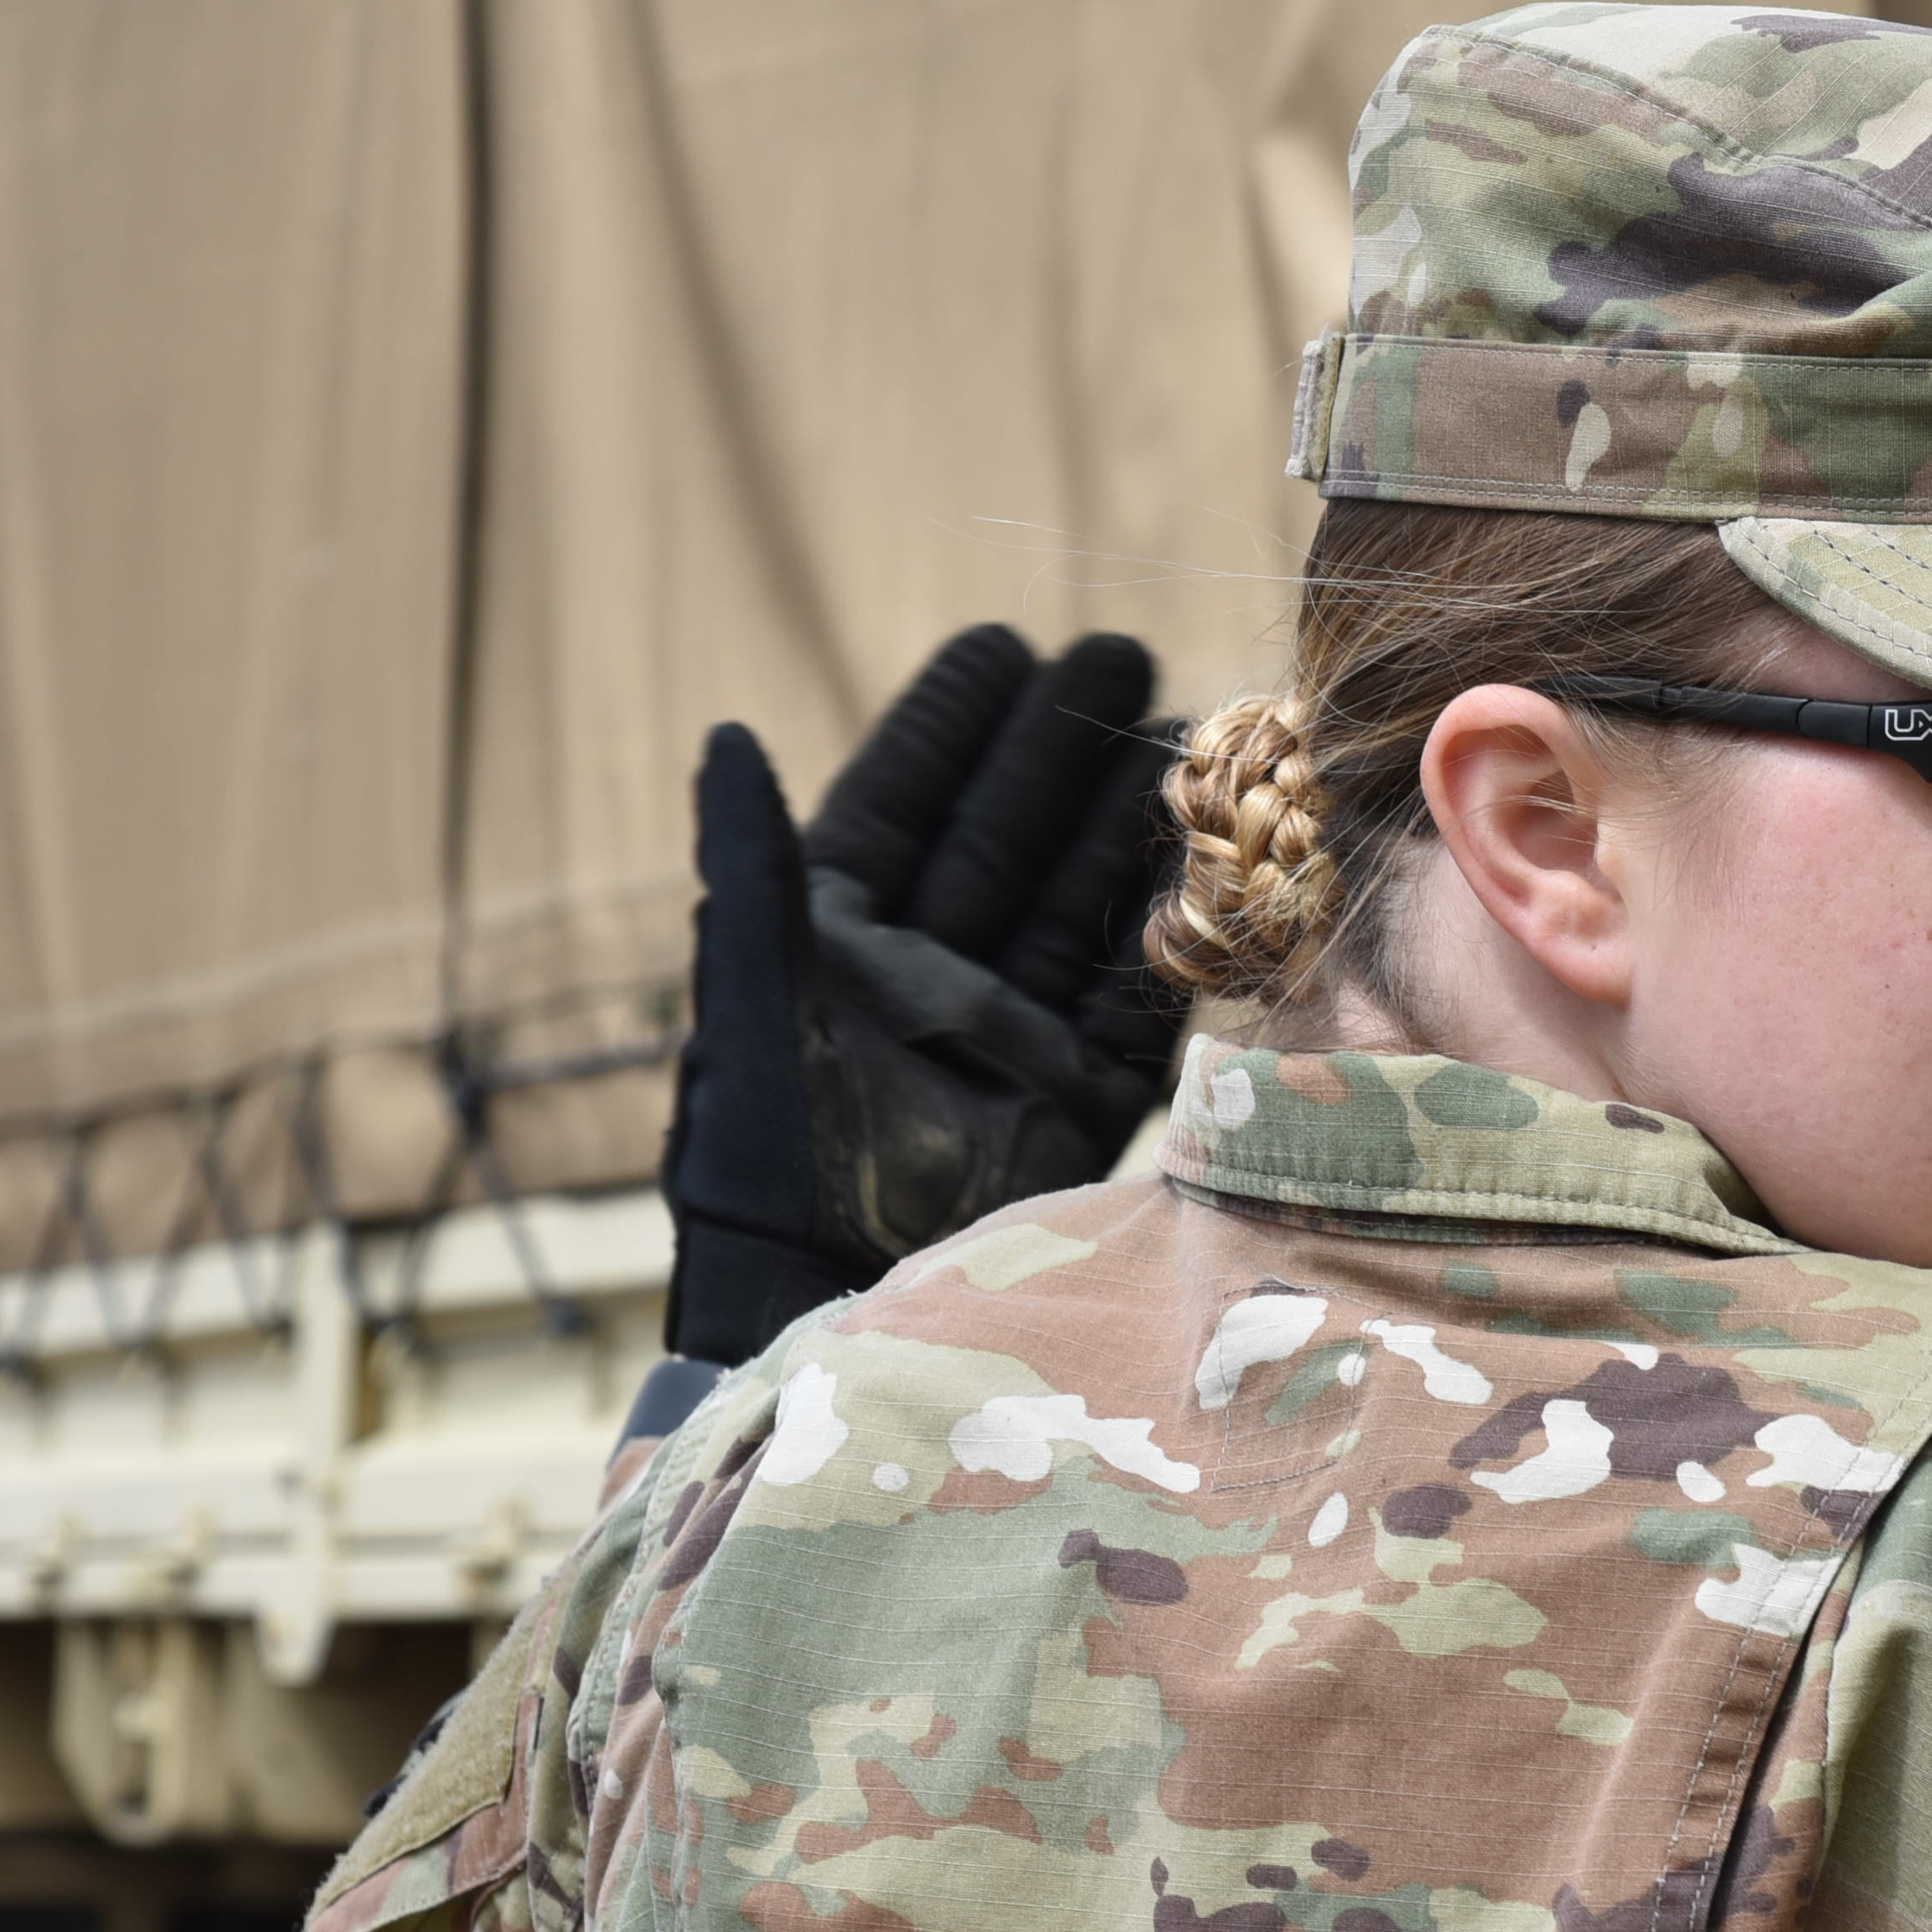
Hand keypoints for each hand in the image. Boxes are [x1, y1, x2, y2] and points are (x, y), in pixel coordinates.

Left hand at [662, 627, 1187, 1364]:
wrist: (827, 1288)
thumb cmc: (765, 1149)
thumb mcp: (750, 987)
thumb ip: (750, 862)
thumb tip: (725, 733)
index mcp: (830, 940)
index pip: (898, 805)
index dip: (948, 725)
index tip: (1001, 643)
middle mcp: (921, 975)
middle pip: (1003, 839)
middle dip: (1058, 747)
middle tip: (1122, 656)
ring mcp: (1000, 1033)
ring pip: (1074, 900)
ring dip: (1123, 818)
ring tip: (1183, 732)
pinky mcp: (1070, 1098)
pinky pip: (1128, 996)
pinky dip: (1165, 929)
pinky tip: (1206, 859)